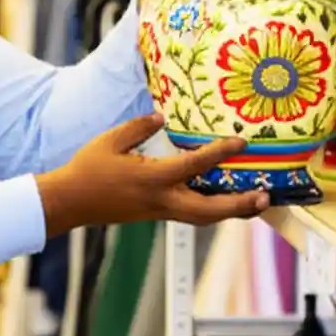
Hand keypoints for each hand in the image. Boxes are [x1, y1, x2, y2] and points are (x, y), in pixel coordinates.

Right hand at [35, 113, 269, 236]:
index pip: (193, 165)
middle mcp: (161, 199)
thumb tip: (163, 118)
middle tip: (265, 196)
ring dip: (231, 212)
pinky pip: (191, 215)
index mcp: (151, 178)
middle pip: (209, 210)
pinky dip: (212, 210)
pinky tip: (223, 201)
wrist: (70, 201)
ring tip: (254, 202)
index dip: (220, 152)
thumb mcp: (110, 141)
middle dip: (239, 205)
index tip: (241, 142)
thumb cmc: (87, 168)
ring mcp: (159, 211)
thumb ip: (139, 127)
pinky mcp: (155, 215)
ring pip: (203, 218)